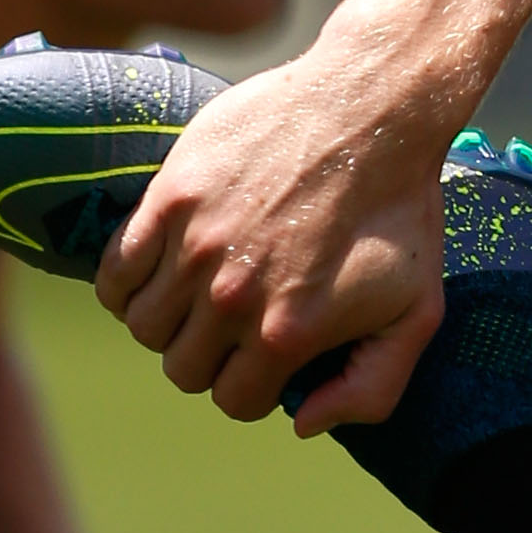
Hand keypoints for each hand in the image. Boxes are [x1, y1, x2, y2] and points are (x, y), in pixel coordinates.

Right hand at [99, 41, 448, 430]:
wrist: (374, 108)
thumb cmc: (401, 208)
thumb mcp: (417, 311)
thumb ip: (371, 388)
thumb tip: (303, 424)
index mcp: (286, 332)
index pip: (232, 400)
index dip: (250, 384)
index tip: (264, 354)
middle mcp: (231, 298)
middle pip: (181, 368)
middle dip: (208, 355)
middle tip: (233, 320)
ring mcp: (195, 247)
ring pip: (142, 325)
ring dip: (167, 320)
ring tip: (198, 292)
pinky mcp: (170, 198)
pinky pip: (113, 271)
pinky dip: (127, 282)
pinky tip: (160, 267)